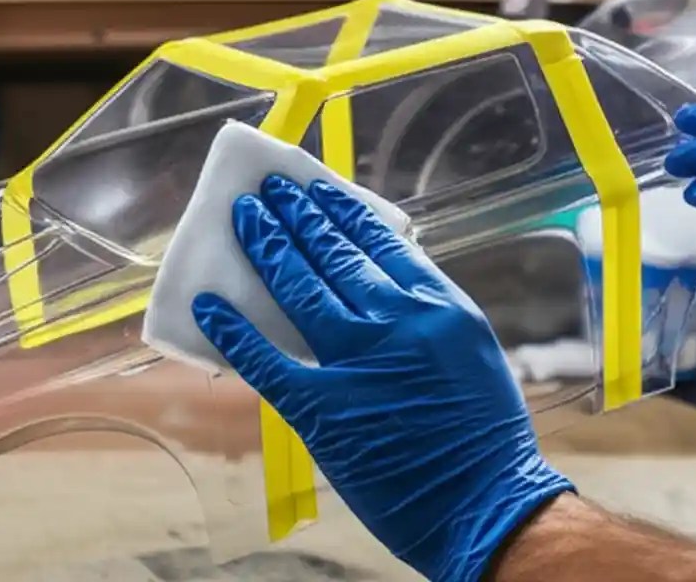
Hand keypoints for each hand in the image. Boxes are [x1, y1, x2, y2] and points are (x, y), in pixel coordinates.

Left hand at [191, 175, 572, 581]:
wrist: (486, 506)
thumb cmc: (485, 434)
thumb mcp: (471, 351)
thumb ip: (426, 312)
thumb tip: (381, 281)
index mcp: (439, 306)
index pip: (379, 239)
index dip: (338, 209)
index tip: (313, 188)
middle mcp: (398, 322)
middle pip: (333, 253)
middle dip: (295, 216)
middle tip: (267, 191)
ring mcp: (357, 363)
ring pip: (301, 288)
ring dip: (267, 247)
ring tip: (245, 218)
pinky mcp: (323, 408)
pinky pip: (267, 360)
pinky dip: (233, 330)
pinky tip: (209, 305)